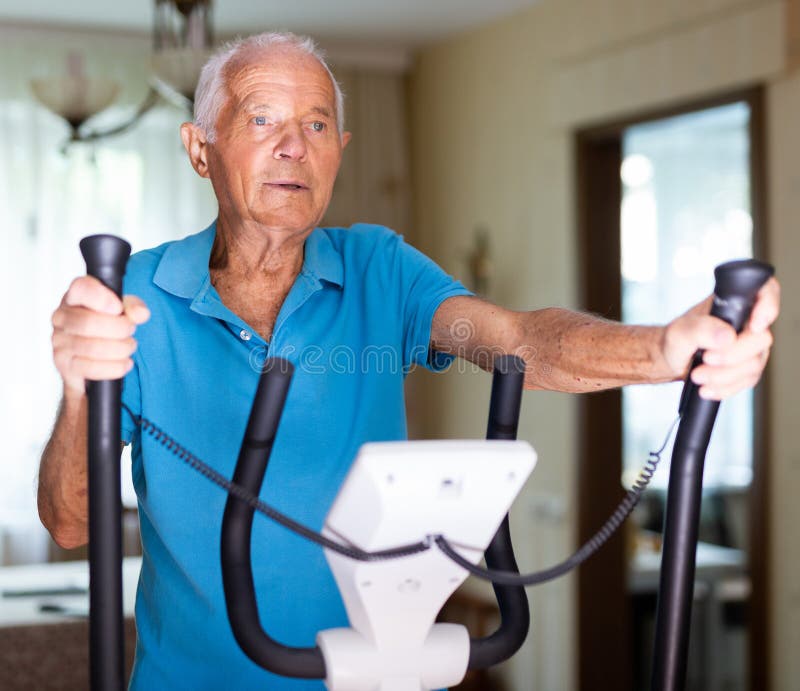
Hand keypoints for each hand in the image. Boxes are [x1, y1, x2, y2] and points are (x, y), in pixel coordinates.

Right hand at [51, 276, 149, 397]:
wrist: (93, 357)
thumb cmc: (106, 327)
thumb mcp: (124, 311)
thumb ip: (134, 307)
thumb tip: (139, 313)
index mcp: (75, 297)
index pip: (80, 288)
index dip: (101, 297)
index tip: (118, 308)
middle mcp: (62, 317)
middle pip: (88, 322)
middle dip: (119, 329)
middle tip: (130, 330)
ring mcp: (60, 342)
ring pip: (91, 347)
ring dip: (120, 349)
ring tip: (129, 346)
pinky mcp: (64, 364)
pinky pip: (91, 368)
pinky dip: (115, 367)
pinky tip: (125, 362)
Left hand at [662, 277, 779, 398]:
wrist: (671, 361)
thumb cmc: (675, 339)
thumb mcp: (680, 332)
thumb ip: (700, 330)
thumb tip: (728, 337)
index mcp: (733, 304)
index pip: (766, 293)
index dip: (768, 306)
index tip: (754, 326)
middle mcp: (748, 323)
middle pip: (761, 339)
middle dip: (732, 355)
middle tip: (705, 358)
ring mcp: (752, 347)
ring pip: (755, 364)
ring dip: (723, 375)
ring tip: (697, 375)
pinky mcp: (748, 368)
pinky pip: (747, 381)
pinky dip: (725, 387)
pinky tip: (706, 387)